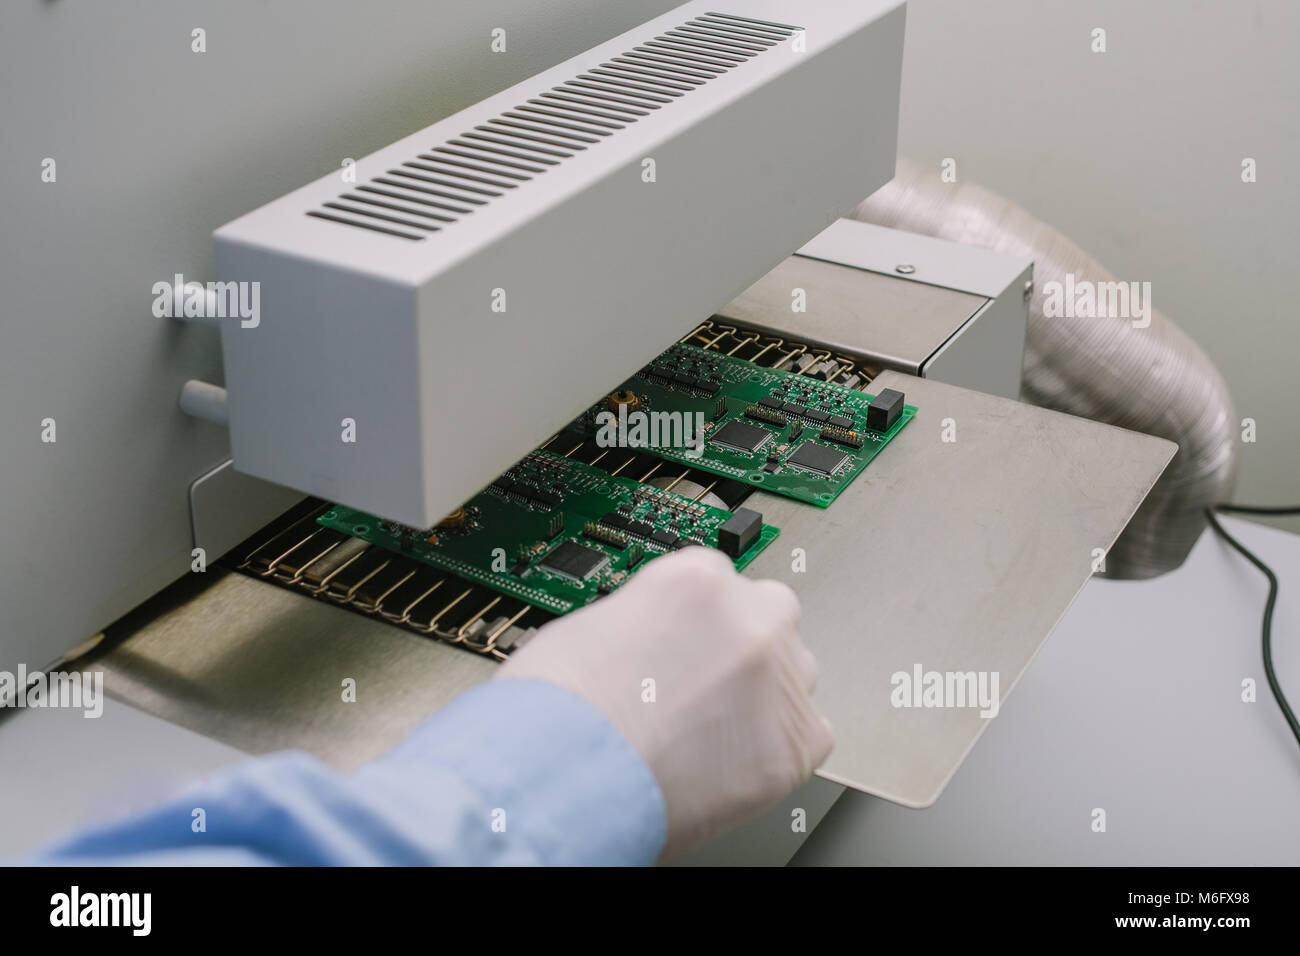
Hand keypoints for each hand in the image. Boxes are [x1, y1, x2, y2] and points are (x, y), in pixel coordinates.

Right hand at [496, 546, 832, 859]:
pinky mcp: (789, 750)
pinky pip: (811, 739)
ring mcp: (776, 685)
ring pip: (798, 676)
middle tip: (703, 680)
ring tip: (711, 729)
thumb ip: (646, 619)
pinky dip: (779, 749)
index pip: (724, 580)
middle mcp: (748, 621)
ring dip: (766, 694)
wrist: (554, 779)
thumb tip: (654, 638)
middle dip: (744, 643)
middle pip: (773, 617)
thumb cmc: (554, 711)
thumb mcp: (591, 626)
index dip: (702, 616)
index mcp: (696, 580)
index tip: (693, 637)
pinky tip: (735, 761)